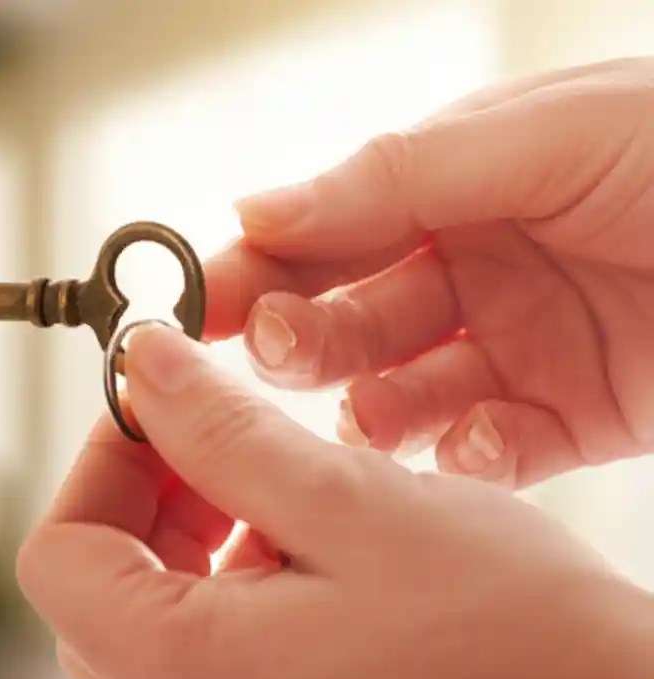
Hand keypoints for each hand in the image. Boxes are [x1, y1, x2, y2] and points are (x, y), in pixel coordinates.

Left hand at [18, 324, 653, 678]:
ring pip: (149, 621)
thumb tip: (138, 367)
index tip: (160, 405)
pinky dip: (232, 587)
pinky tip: (308, 552)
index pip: (57, 555)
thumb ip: (222, 433)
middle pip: (97, 588)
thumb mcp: (354, 506)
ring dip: (193, 535)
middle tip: (220, 436)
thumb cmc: (516, 640)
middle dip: (148, 494)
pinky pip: (206, 659)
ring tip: (283, 493)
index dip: (100, 461)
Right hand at [205, 57, 653, 485]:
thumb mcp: (547, 133)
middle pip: (349, 319)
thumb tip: (255, 207)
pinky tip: (480, 440)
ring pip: (402, 396)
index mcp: (455, 185)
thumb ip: (397, 174)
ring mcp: (519, 345)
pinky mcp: (572, 418)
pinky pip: (492, 450)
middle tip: (280, 353)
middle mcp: (474, 267)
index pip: (326, 230)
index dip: (256, 264)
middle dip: (304, 338)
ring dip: (372, 408)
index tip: (195, 304)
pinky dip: (470, 455)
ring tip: (374, 412)